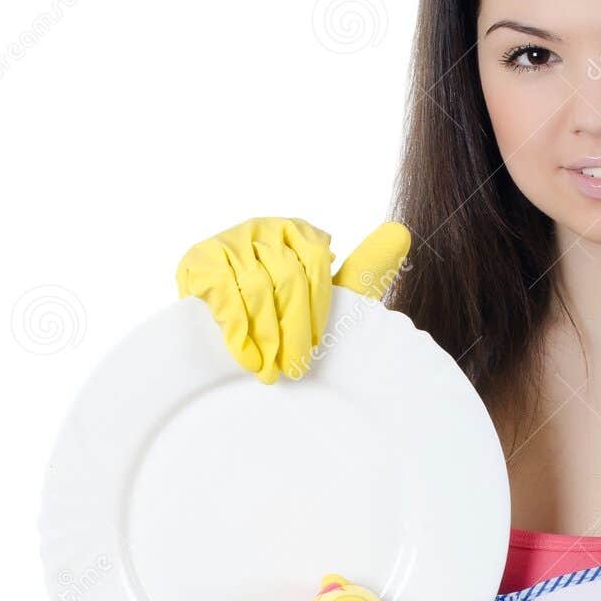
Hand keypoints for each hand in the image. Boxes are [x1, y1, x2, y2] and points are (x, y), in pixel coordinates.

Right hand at [175, 217, 409, 382]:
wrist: (221, 337)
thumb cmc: (284, 315)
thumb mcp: (329, 292)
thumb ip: (364, 266)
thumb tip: (403, 232)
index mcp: (297, 232)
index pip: (314, 267)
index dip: (316, 312)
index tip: (315, 348)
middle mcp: (262, 227)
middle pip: (286, 279)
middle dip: (292, 331)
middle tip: (296, 371)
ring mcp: (227, 240)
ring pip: (257, 291)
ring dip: (266, 338)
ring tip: (272, 373)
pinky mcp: (198, 260)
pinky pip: (224, 296)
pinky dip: (238, 333)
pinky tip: (249, 360)